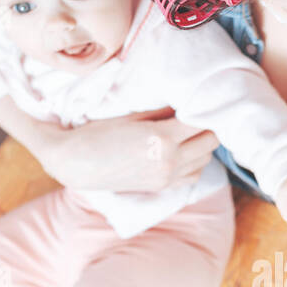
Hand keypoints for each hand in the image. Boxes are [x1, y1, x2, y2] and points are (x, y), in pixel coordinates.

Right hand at [38, 111, 218, 193]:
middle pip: (210, 141)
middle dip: (207, 125)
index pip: (200, 120)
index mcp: (162, 138)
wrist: (75, 163)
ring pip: (205, 160)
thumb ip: (162, 111)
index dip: (202, 108)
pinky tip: (184, 152)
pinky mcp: (161, 187)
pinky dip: (195, 163)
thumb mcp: (131, 116)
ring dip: (202, 145)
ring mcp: (166, 177)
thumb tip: (186, 102)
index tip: (199, 99)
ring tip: (190, 132)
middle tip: (196, 114)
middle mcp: (170, 161)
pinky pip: (193, 176)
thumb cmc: (98, 133)